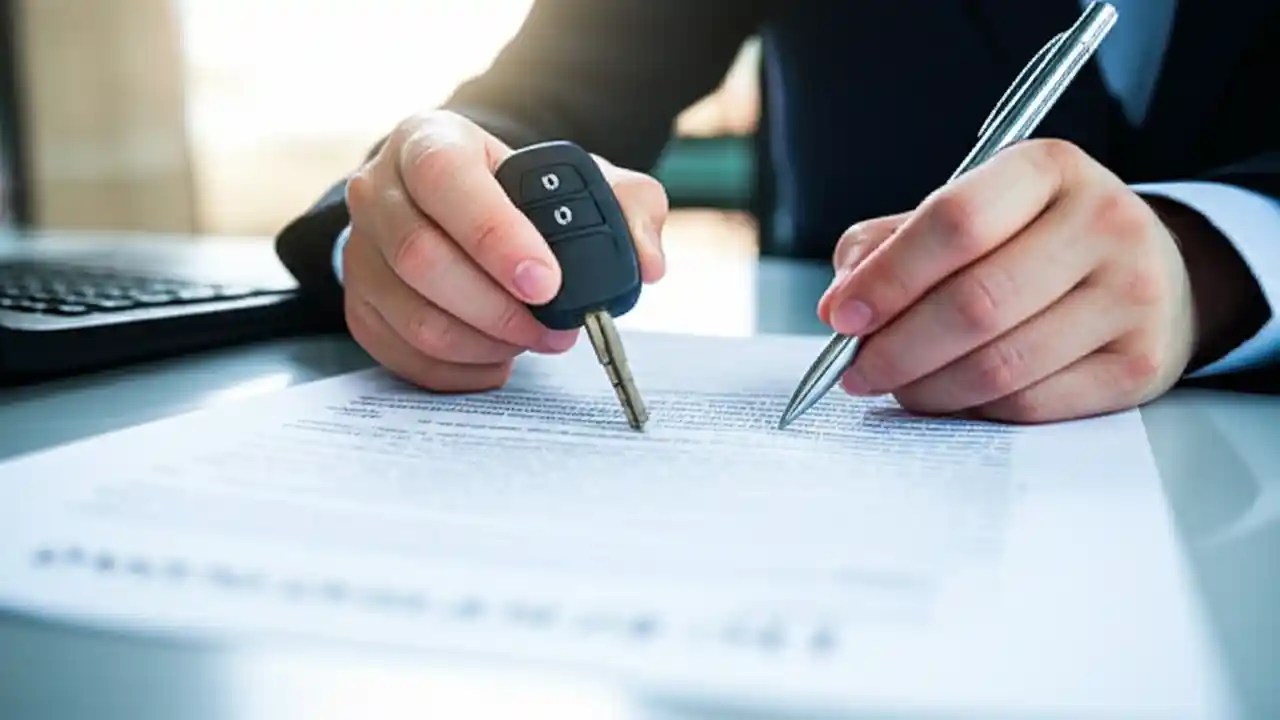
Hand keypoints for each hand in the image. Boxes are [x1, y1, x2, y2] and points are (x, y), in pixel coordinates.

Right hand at [341, 110, 667, 391]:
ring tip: (532, 341)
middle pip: (422, 258)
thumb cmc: (520, 194)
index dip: (495, 235)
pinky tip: (498, 359)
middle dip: (499, 308)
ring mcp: (360, 251)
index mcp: (429, 141)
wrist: (460, 209)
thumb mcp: (581, 179)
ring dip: (485, 343)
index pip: (447, 180)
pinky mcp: (360, 304)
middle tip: (555, 330)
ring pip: (415, 317)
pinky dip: (460, 371)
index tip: (548, 281)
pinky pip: (403, 355)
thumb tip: (647, 263)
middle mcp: (379, 190)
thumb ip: (628, 207)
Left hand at [817, 139, 1198, 422]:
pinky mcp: (1140, 365)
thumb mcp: (970, 211)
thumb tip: (843, 299)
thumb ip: (894, 242)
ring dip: (926, 388)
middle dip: (896, 348)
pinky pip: (1030, 405)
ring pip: (1000, 365)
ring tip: (894, 386)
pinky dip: (972, 409)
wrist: (1151, 270)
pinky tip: (949, 397)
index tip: (842, 316)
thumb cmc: (1033, 240)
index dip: (889, 277)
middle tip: (855, 370)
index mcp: (1050, 169)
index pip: (956, 222)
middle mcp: (1103, 223)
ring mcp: (1132, 296)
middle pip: (975, 304)